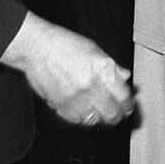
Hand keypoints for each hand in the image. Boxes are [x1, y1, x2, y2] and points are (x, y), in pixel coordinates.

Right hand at [1, 13, 134, 127]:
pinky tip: (82, 110)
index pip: (123, 97)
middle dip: (116, 116)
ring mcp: (74, 97)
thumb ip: (111, 66)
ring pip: (93, 119)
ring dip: (98, 117)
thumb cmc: (64, 44)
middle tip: (116, 114)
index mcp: (101, 70)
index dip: (128, 104)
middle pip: (111, 113)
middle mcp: (89, 85)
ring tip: (98, 112)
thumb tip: (125, 77)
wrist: (37, 47)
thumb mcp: (94, 49)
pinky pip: (75, 119)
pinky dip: (80, 117)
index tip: (127, 106)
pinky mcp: (59, 104)